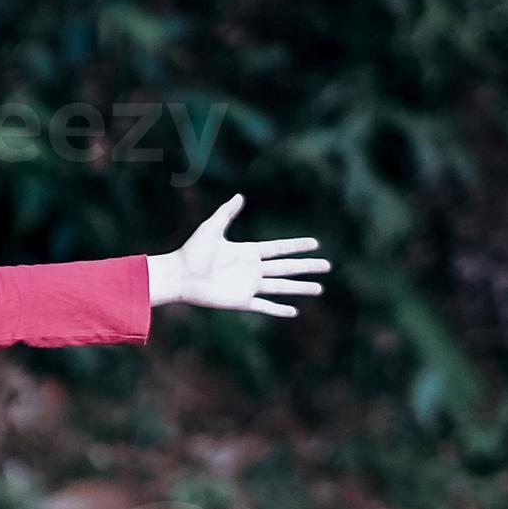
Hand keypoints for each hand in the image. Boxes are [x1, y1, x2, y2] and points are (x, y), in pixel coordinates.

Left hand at [148, 196, 330, 316]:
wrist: (179, 276)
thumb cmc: (192, 251)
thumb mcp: (211, 228)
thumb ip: (226, 213)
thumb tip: (239, 196)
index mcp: (249, 251)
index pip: (279, 248)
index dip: (297, 246)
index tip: (316, 244)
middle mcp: (252, 269)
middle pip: (287, 268)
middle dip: (307, 267)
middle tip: (328, 266)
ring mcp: (248, 286)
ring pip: (281, 287)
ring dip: (300, 288)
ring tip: (319, 289)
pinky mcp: (241, 301)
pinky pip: (264, 306)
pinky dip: (279, 310)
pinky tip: (294, 312)